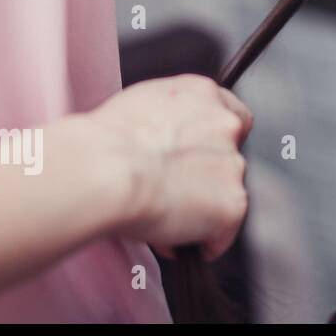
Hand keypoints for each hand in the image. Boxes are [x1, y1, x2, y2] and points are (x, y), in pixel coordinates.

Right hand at [87, 75, 251, 260]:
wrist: (105, 171)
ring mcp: (233, 165)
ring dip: (201, 209)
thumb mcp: (139, 108)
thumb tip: (163, 143)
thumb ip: (168, 120)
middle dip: (204, 179)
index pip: (232, 115)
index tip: (200, 161)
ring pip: (225, 195)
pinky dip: (204, 242)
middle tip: (169, 194)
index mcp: (201, 94)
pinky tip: (173, 241)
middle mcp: (225, 125)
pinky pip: (223, 232)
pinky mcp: (233, 204)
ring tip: (161, 219)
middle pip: (229, 157)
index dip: (214, 144)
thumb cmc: (102, 144)